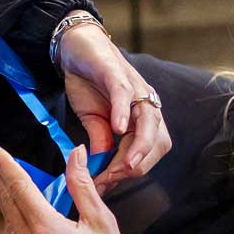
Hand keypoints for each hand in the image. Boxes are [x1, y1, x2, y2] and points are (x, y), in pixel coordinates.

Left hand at [0, 141, 157, 233]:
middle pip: (5, 203)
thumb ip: (82, 185)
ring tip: (18, 187)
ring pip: (7, 223)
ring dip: (9, 202)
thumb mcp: (102, 221)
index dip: (0, 162)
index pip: (18, 186)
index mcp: (48, 230)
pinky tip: (29, 218)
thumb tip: (75, 154)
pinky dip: (16, 225)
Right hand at [55, 17, 171, 194]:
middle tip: (111, 179)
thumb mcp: (93, 119)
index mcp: (143, 119)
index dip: (129, 173)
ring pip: (148, 122)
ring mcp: (134, 88)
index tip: (106, 185)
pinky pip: (125, 95)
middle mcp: (146, 104)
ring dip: (139, 146)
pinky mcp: (116, 74)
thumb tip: (103, 170)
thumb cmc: (88, 82)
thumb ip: (101, 142)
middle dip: (137, 165)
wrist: (76, 48)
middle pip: (158, 142)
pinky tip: (117, 128)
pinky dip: (123, 113)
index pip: (148, 154)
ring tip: (124, 165)